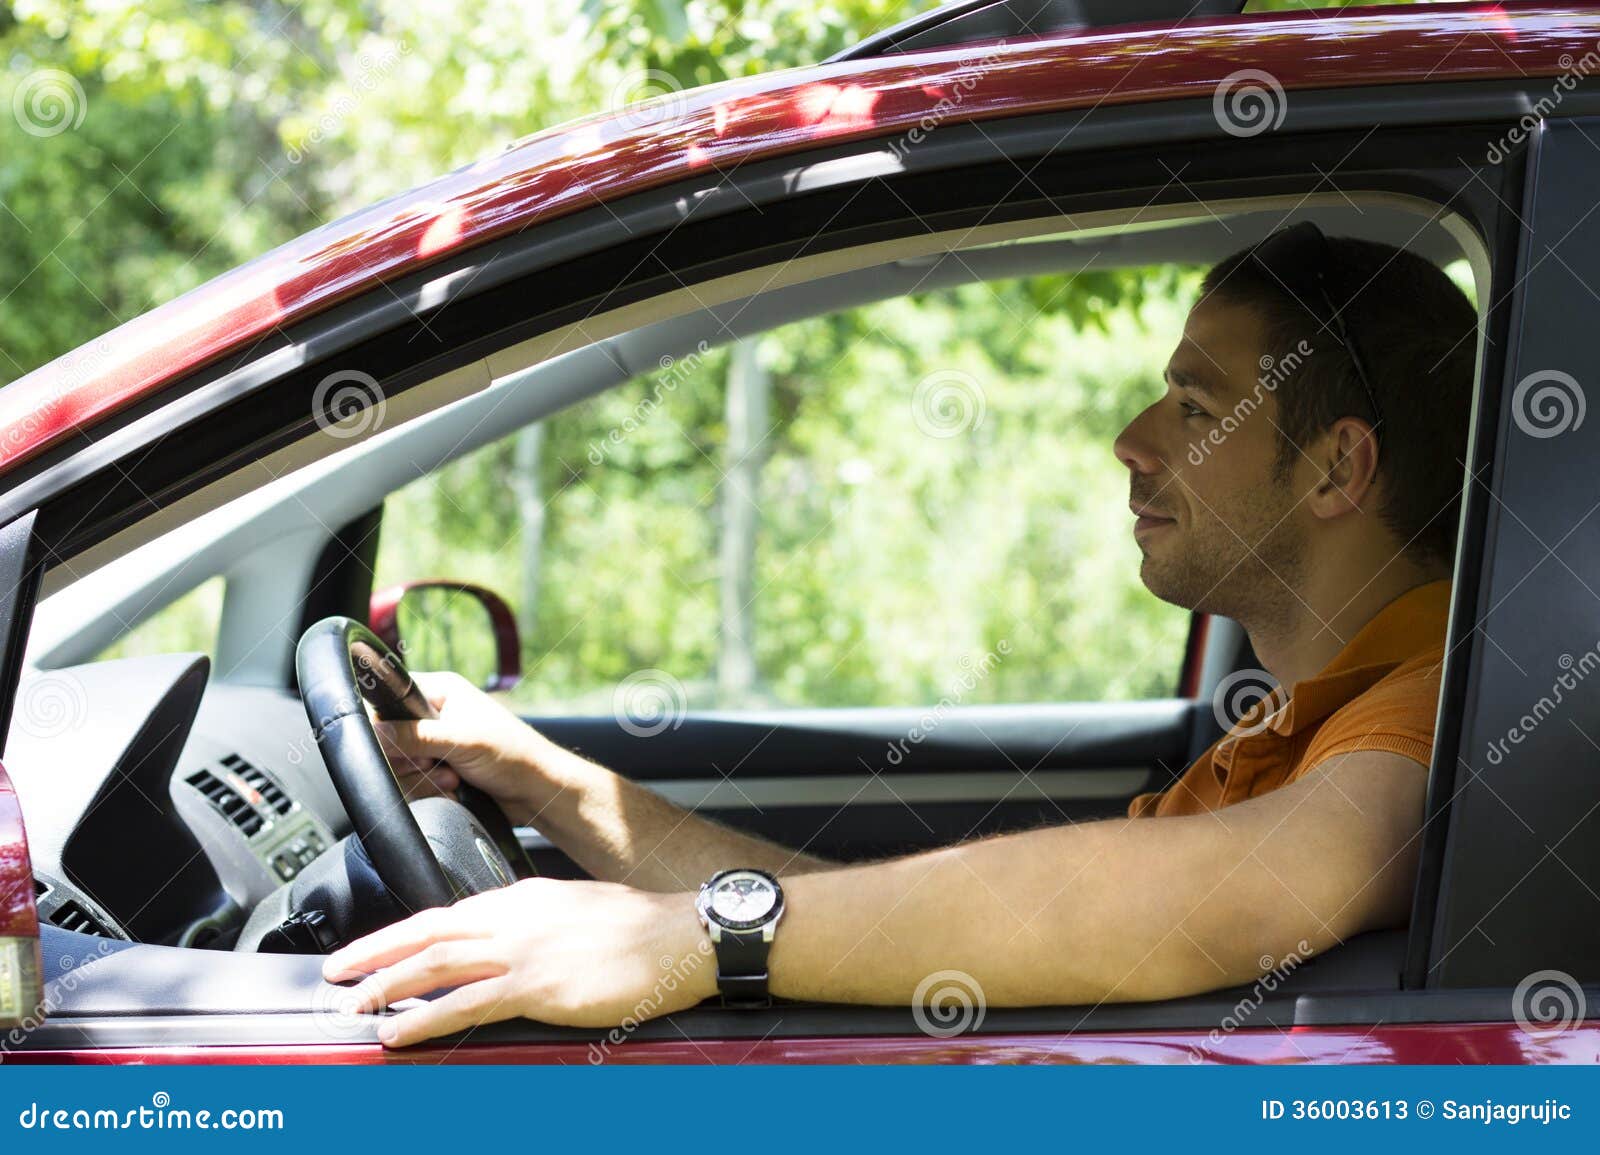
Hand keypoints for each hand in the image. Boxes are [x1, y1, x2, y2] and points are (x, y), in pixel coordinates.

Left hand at [322, 878, 715, 1045]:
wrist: (682, 935)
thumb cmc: (643, 929)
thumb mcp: (579, 911)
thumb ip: (538, 924)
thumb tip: (511, 948)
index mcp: (525, 896)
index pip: (449, 911)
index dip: (404, 931)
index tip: (375, 947)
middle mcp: (515, 916)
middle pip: (427, 929)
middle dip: (375, 951)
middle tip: (336, 971)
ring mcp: (523, 949)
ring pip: (434, 962)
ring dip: (385, 984)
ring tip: (352, 1005)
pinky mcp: (536, 983)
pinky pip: (464, 1002)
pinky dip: (423, 1016)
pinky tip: (398, 1032)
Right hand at [371, 671, 550, 823]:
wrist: (536, 791)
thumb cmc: (513, 754)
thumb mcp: (460, 741)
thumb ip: (415, 736)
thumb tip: (374, 732)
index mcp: (441, 690)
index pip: (390, 699)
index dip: (387, 725)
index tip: (400, 745)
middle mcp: (435, 714)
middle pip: (389, 738)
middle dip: (410, 761)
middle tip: (434, 764)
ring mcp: (436, 743)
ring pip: (400, 765)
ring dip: (423, 780)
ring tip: (452, 779)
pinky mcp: (438, 768)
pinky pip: (413, 783)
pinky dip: (430, 791)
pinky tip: (453, 789)